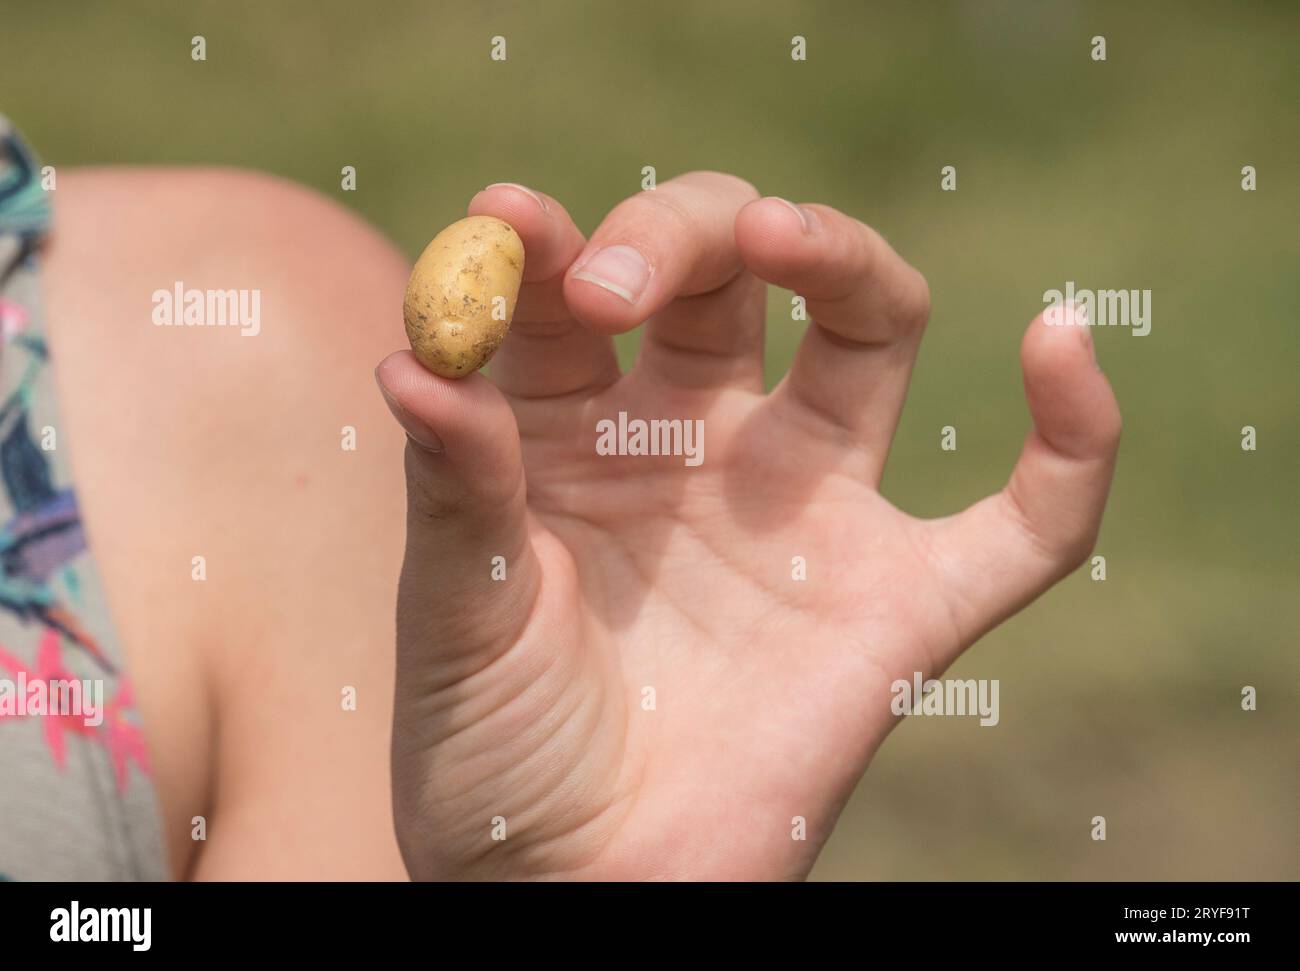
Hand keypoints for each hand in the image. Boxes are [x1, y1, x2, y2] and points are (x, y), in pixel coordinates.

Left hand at [376, 172, 1120, 879]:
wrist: (576, 894)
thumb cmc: (497, 758)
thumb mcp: (454, 619)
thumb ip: (456, 489)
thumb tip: (410, 360)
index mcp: (580, 438)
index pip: (581, 300)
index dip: (548, 249)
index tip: (507, 224)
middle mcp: (701, 449)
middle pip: (730, 279)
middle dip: (678, 238)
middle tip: (609, 283)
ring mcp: (809, 516)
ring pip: (869, 334)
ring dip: (841, 255)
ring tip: (778, 232)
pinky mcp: (901, 609)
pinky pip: (1028, 524)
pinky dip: (1076, 440)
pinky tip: (1065, 341)